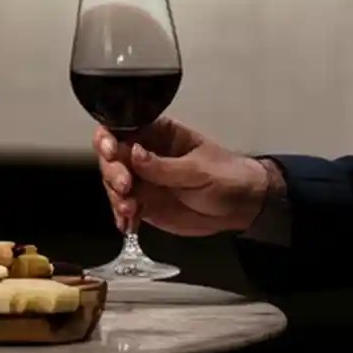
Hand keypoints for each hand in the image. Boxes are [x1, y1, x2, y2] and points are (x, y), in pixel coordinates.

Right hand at [93, 118, 270, 236]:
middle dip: (112, 171)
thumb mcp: (198, 170)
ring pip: (114, 183)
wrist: (242, 206)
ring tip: (130, 210)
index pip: (124, 128)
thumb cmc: (227, 177)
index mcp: (160, 134)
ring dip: (115, 197)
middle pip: (113, 157)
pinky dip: (122, 215)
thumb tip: (134, 153)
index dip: (110, 137)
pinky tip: (128, 224)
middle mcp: (146, 154)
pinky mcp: (146, 203)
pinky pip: (124, 207)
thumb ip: (164, 166)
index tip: (111, 152)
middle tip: (125, 187)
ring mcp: (144, 180)